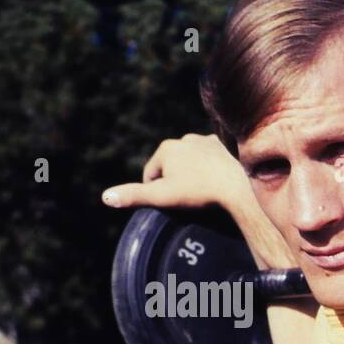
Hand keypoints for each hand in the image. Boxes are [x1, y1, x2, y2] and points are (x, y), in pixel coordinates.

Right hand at [101, 132, 251, 215]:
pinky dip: (209, 167)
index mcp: (165, 148)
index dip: (155, 191)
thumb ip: (134, 196)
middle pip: (171, 166)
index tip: (168, 204)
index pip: (151, 174)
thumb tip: (105, 197)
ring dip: (191, 172)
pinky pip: (210, 158)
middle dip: (174, 181)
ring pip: (190, 160)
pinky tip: (215, 179)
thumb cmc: (199, 192)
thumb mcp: (162, 197)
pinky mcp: (223, 146)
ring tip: (201, 190)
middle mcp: (184, 139)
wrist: (238, 186)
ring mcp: (205, 140)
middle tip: (187, 199)